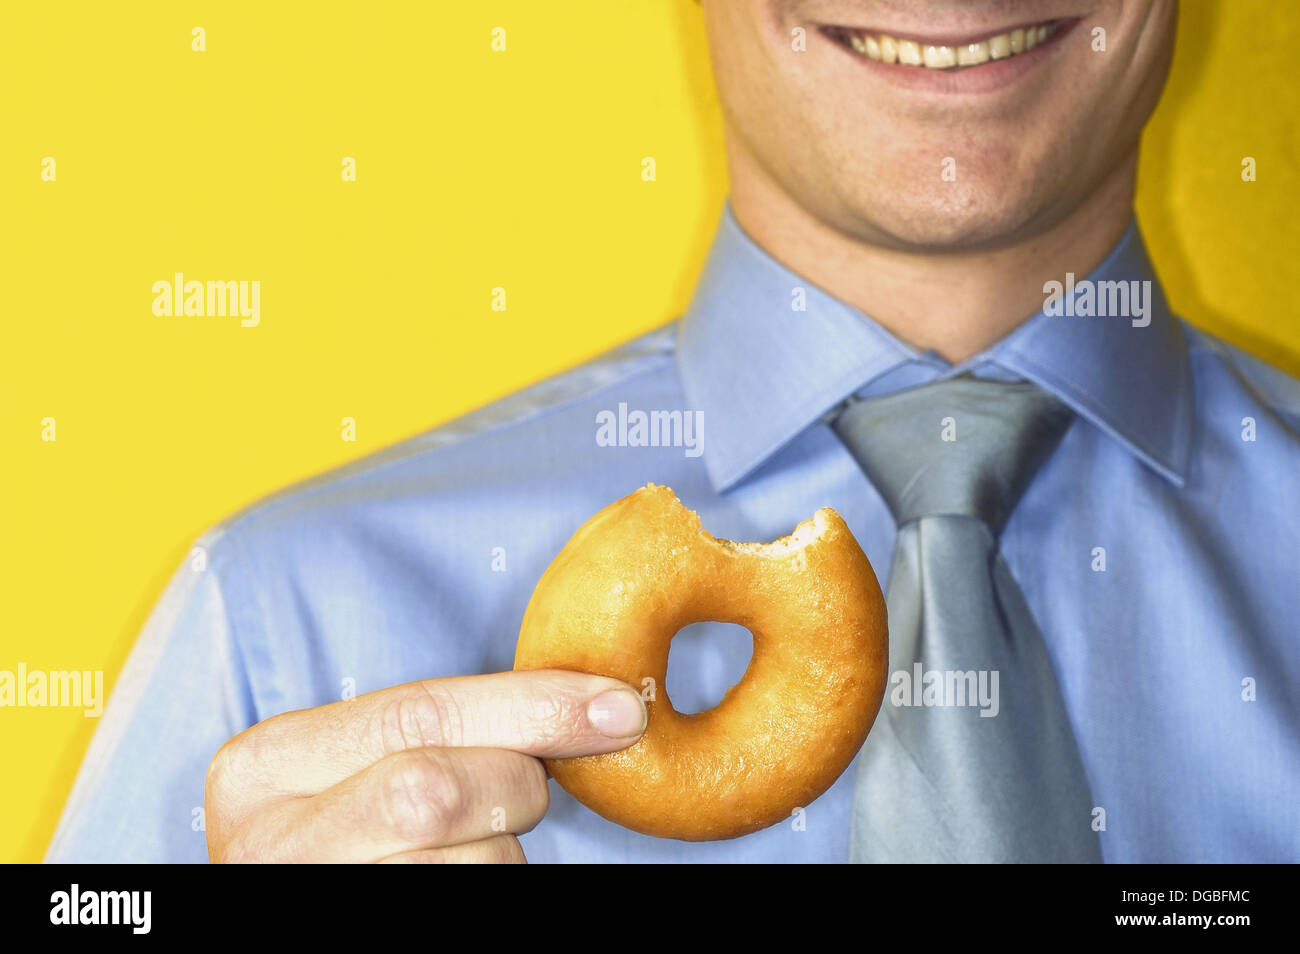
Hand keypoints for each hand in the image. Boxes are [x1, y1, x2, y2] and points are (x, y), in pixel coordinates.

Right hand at [203, 669, 646, 862]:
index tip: (621, 708)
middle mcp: (271, 842)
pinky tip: (463, 877)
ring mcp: (309, 898)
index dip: (532, 706)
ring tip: (466, 854)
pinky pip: (477, 904)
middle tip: (519, 797)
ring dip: (503, 856)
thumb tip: (607, 710)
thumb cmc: (346, 834)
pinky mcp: (350, 946)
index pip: (417, 713)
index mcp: (265, 766)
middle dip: (511, 787)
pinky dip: (497, 886)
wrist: (295, 905)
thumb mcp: (355, 766)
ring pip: (471, 866)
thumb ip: (439, 730)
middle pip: (436, 791)